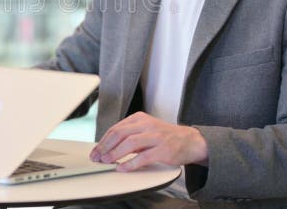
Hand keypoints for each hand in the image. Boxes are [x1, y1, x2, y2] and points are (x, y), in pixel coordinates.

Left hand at [89, 112, 208, 171]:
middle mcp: (147, 125)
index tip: (96, 150)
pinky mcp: (163, 149)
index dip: (103, 140)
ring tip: (107, 161)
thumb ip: (129, 136)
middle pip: (120, 133)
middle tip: (97, 156)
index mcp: (140, 118)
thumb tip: (109, 147)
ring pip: (130, 143)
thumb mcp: (146, 130)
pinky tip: (122, 167)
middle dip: (105, 146)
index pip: (116, 128)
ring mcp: (156, 136)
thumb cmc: (166, 137)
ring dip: (115, 153)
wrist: (190, 141)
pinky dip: (130, 163)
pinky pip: (143, 157)